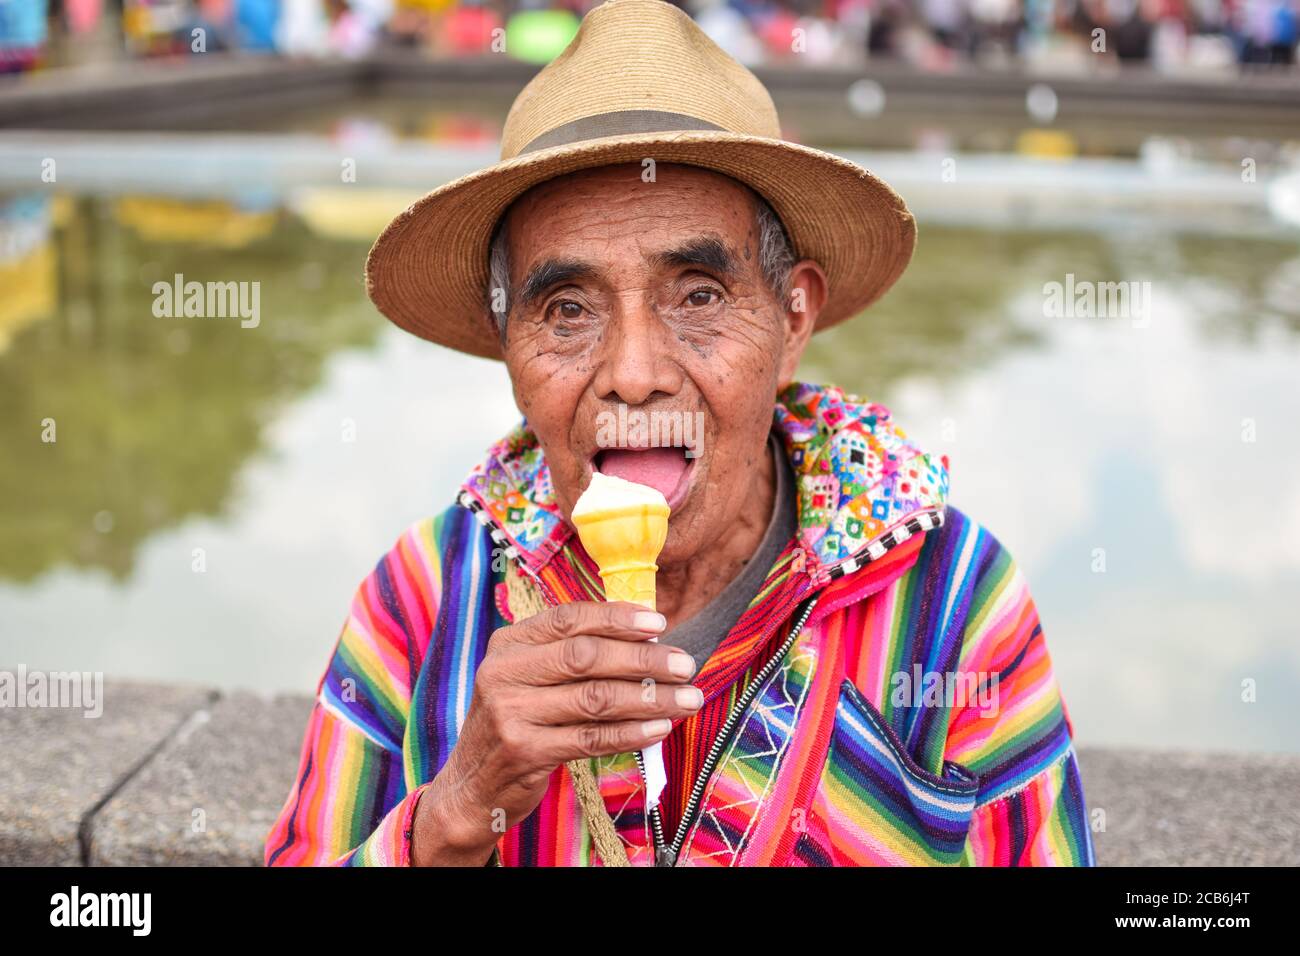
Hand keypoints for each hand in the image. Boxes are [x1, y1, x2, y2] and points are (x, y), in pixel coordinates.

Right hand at [410, 600, 700, 864]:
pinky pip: (591, 738)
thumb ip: (571, 655)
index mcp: (509, 643)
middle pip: (586, 656)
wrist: (472, 785)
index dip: (617, 618)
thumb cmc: (517, 722)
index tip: (659, 623)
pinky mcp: (523, 751)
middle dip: (643, 659)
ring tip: (687, 698)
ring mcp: (510, 712)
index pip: (569, 619)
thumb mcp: (529, 678)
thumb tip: (647, 639)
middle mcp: (504, 672)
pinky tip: (659, 728)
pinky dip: (631, 733)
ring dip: (650, 698)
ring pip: (595, 698)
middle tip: (685, 664)